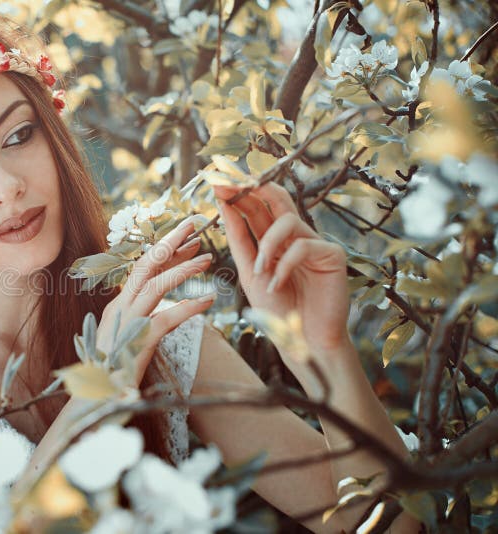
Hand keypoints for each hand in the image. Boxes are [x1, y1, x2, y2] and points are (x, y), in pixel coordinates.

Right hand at [97, 215, 216, 385]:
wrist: (95, 400)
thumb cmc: (112, 372)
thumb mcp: (126, 338)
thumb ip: (142, 319)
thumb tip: (161, 307)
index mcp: (118, 305)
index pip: (143, 268)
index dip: (165, 250)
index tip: (186, 239)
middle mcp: (120, 307)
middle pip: (146, 265)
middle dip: (170, 242)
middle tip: (193, 224)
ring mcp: (128, 322)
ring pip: (156, 285)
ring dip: (183, 269)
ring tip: (207, 258)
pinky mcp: (139, 341)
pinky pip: (167, 318)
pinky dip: (189, 307)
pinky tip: (208, 300)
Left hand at [213, 182, 351, 358]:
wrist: (302, 340)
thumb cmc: (278, 308)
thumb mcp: (250, 273)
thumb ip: (240, 241)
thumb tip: (225, 207)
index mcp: (274, 239)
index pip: (257, 208)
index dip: (238, 195)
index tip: (217, 183)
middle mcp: (295, 236)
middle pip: (277, 200)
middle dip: (254, 190)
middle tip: (234, 183)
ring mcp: (315, 243)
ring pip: (288, 221)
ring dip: (267, 245)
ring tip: (259, 271)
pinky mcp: (332, 255)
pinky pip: (303, 246)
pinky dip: (284, 265)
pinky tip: (276, 285)